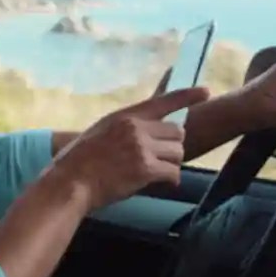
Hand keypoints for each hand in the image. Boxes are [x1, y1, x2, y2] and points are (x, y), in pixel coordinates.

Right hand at [46, 87, 210, 212]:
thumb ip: (123, 129)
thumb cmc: (78, 161)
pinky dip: (170, 180)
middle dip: (172, 145)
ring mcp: (141, 148)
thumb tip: (144, 134)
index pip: (162, 101)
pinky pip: (173, 173)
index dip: (187, 96)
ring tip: (156, 172)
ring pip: (177, 152)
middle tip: (161, 158)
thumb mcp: (99, 132)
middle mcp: (135, 128)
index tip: (205, 92)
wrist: (70, 182)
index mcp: (124, 116)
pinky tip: (162, 184)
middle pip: (176, 131)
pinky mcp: (145, 169)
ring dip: (171, 163)